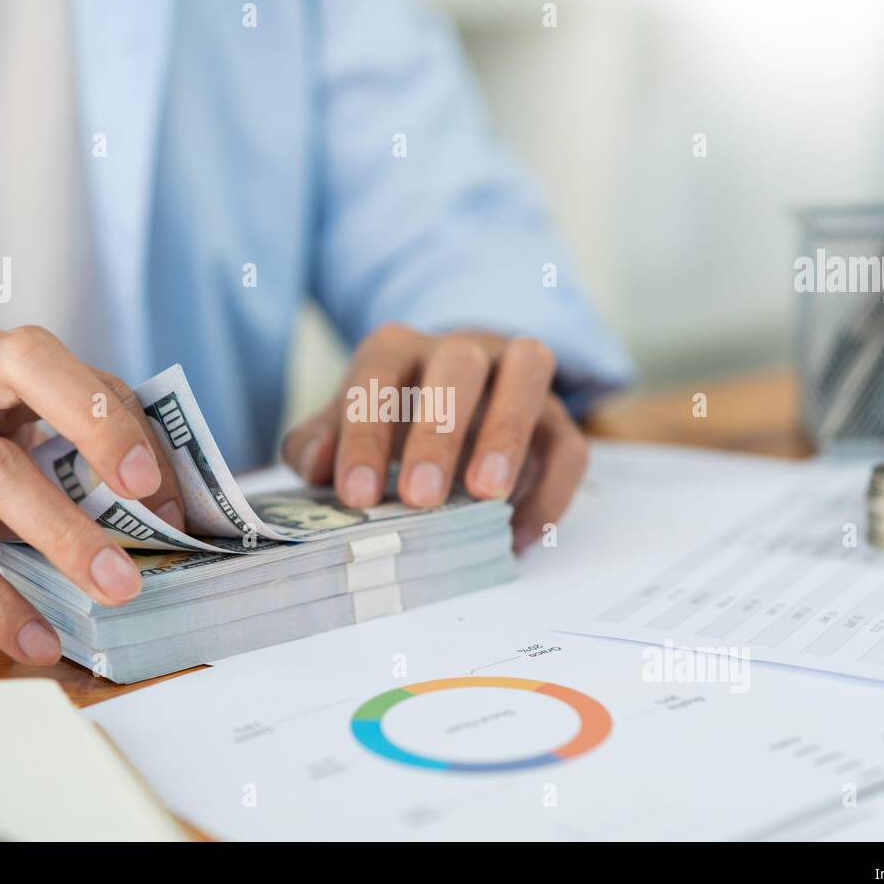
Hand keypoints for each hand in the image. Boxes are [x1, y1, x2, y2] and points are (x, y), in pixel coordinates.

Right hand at [0, 327, 184, 664]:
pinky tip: (37, 638)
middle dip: (100, 427)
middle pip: (26, 370)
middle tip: (151, 500)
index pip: (66, 367)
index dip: (122, 419)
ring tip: (117, 586)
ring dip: (67, 534)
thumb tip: (160, 502)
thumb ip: (59, 454)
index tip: (163, 487)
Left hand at [281, 324, 588, 550]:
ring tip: (486, 498)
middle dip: (439, 430)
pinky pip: (569, 443)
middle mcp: (463, 348)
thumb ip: (321, 442)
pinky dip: (550, 489)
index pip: (378, 375)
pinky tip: (518, 535)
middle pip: (457, 366)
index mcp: (399, 348)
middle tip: (421, 496)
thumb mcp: (347, 426)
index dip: (365, 434)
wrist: (460, 398)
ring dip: (507, 434)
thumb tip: (314, 465)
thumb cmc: (392, 419)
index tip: (357, 496)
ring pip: (528, 374)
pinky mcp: (559, 416)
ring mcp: (517, 375)